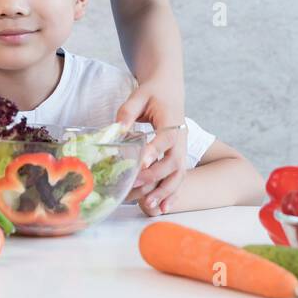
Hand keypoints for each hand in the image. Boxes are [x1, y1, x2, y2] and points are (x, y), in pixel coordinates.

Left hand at [115, 81, 187, 215]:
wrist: (169, 89)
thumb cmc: (153, 92)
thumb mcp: (139, 95)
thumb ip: (127, 111)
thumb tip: (117, 129)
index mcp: (172, 120)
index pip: (166, 138)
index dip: (155, 151)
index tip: (141, 162)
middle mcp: (181, 137)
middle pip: (174, 162)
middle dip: (155, 176)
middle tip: (135, 186)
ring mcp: (181, 149)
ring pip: (178, 174)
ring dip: (165, 191)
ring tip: (148, 205)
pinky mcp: (178, 157)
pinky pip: (178, 178)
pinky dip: (171, 194)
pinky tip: (161, 208)